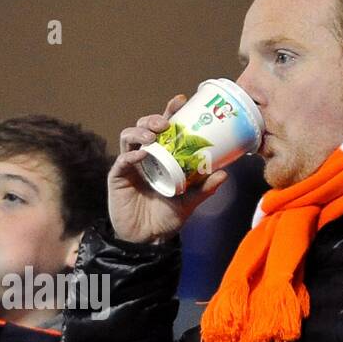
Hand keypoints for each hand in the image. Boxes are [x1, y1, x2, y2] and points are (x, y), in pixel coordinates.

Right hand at [108, 94, 230, 243]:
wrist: (148, 240)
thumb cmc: (167, 218)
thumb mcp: (190, 201)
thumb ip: (204, 188)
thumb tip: (224, 173)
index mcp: (162, 156)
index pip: (164, 128)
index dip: (170, 112)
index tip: (181, 101)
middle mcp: (144, 156)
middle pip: (144, 127)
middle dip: (153, 119)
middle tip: (166, 123)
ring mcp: (129, 166)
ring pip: (129, 137)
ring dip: (140, 132)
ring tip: (153, 136)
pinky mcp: (117, 178)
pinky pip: (122, 160)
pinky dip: (131, 155)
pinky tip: (141, 155)